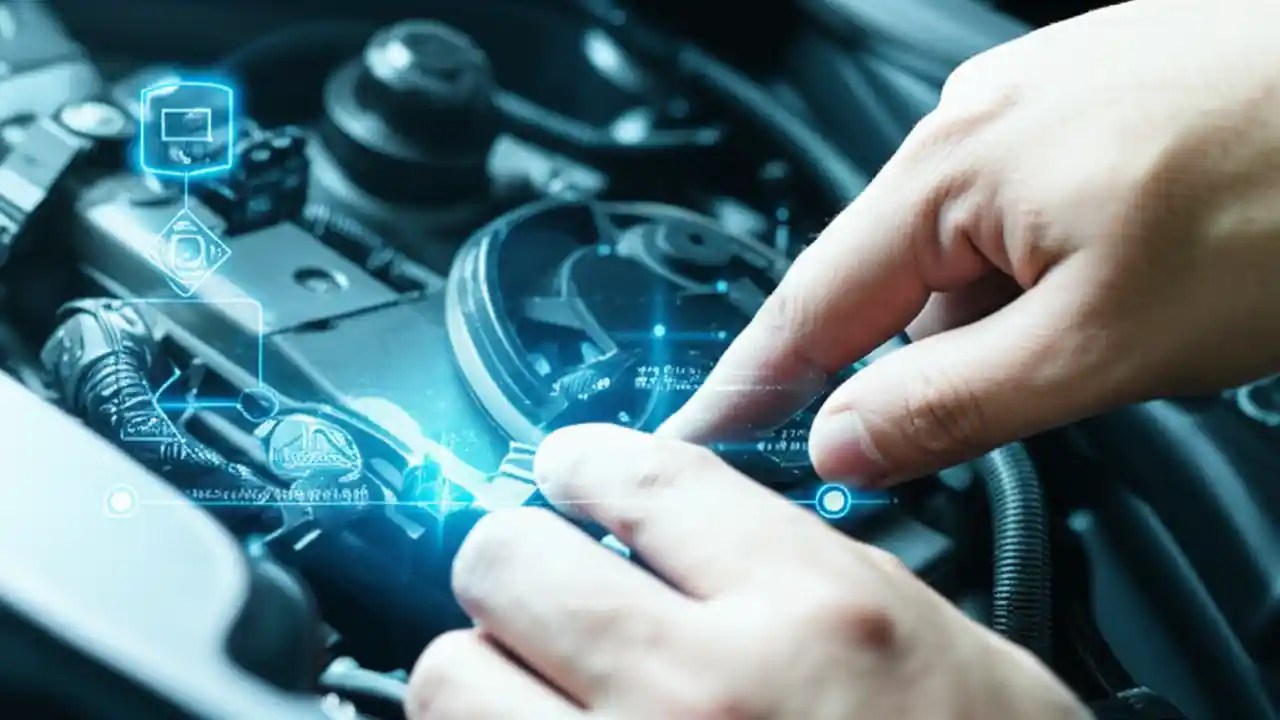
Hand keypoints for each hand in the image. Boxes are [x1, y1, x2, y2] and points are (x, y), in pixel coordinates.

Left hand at [405, 424, 1085, 718]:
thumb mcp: (939, 649)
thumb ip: (804, 567)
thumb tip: (676, 525)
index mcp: (814, 614)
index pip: (643, 477)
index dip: (583, 461)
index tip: (565, 470)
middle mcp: (704, 694)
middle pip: (511, 558)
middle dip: (519, 561)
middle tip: (543, 585)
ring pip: (451, 674)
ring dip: (485, 668)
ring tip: (537, 686)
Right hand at [661, 0, 1279, 485]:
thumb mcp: (1106, 345)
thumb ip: (953, 403)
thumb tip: (849, 438)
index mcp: (953, 167)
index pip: (806, 305)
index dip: (750, 384)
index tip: (698, 433)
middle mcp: (974, 117)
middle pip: (888, 280)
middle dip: (916, 358)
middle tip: (990, 409)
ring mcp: (1036, 98)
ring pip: (965, 250)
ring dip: (998, 315)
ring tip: (1108, 328)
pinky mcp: (1091, 102)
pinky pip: (1020, 209)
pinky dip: (1040, 268)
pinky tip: (1120, 281)